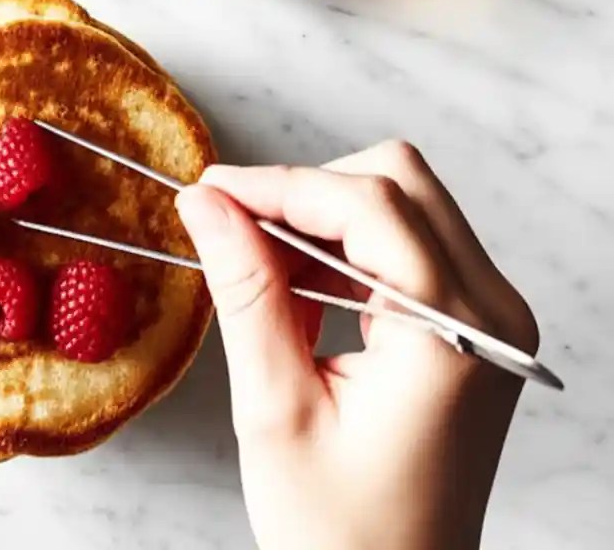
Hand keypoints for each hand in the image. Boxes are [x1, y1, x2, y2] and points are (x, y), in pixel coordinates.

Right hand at [175, 141, 538, 549]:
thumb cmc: (340, 530)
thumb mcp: (276, 406)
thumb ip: (246, 291)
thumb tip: (206, 206)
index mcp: (453, 333)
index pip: (369, 205)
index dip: (278, 185)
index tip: (208, 191)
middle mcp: (492, 311)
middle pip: (399, 183)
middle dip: (306, 192)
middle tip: (228, 223)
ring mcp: (489, 318)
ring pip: (403, 206)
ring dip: (323, 220)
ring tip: (256, 267)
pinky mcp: (470, 328)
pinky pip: (407, 249)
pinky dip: (344, 251)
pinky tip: (295, 290)